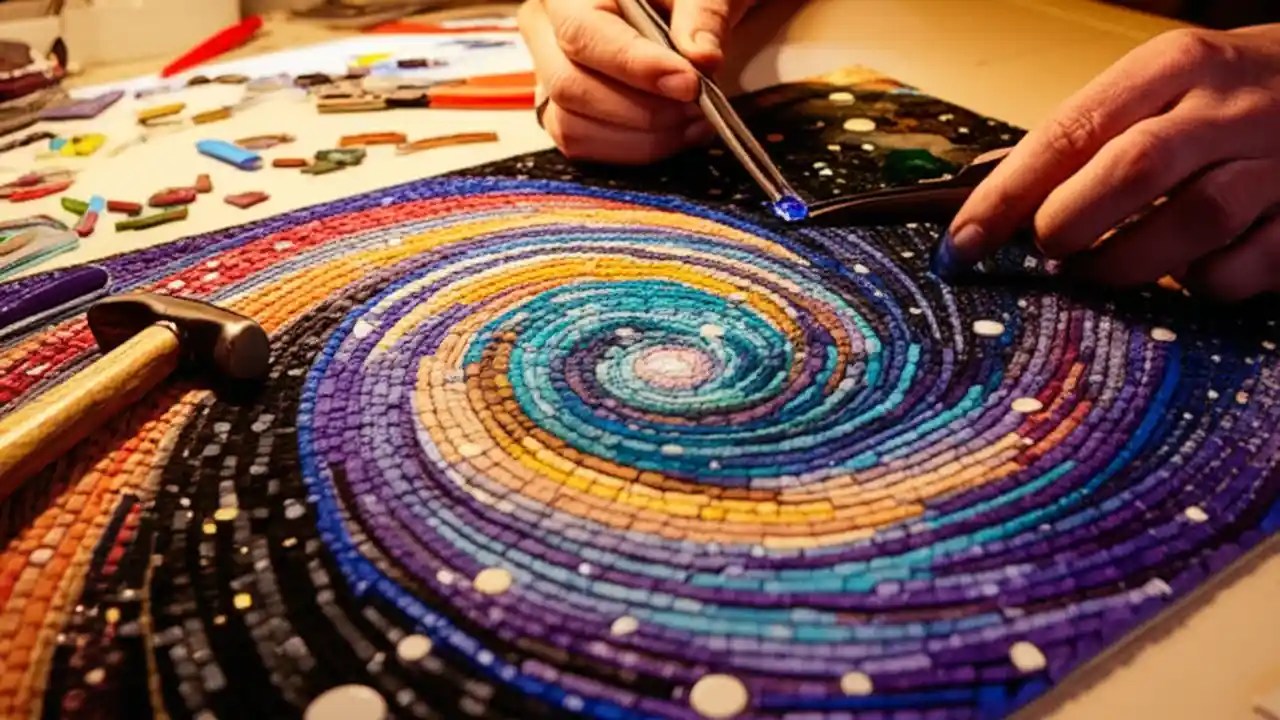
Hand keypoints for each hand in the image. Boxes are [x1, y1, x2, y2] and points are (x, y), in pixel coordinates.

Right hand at [517, 0, 751, 163]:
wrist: (674, 14)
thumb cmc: (679, 0)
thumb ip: (703, 14)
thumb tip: (701, 57)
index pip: (583, 33)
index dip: (634, 66)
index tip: (687, 84)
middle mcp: (544, 31)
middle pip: (570, 85)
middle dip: (643, 110)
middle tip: (697, 106)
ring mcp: (547, 77)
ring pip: (573, 126)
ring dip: (642, 137)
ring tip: (693, 120)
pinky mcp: (561, 114)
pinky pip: (583, 147)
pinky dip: (635, 150)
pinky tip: (675, 133)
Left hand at [939, 24, 1279, 301]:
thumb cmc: (1228, 97)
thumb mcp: (1160, 88)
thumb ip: (1086, 138)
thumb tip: (989, 197)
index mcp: (1174, 66)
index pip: (1069, 131)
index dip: (1005, 196)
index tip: (961, 244)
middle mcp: (1228, 107)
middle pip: (1130, 171)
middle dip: (1067, 225)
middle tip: (1046, 249)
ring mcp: (1277, 162)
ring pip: (1190, 223)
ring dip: (1124, 263)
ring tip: (1097, 269)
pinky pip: (1238, 269)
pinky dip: (1198, 284)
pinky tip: (1184, 273)